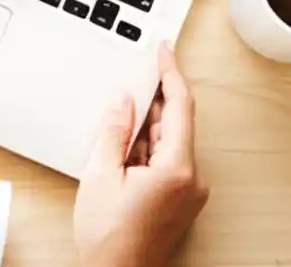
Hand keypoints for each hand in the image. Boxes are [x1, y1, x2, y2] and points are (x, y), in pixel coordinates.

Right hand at [73, 42, 208, 266]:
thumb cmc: (109, 239)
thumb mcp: (100, 175)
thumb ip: (113, 132)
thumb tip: (123, 102)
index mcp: (177, 168)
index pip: (180, 106)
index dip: (171, 73)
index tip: (164, 51)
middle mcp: (191, 179)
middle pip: (174, 124)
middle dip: (152, 101)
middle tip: (133, 78)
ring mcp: (187, 191)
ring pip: (168, 143)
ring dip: (145, 128)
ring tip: (118, 120)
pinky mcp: (178, 201)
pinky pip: (166, 161)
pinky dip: (147, 148)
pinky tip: (123, 148)